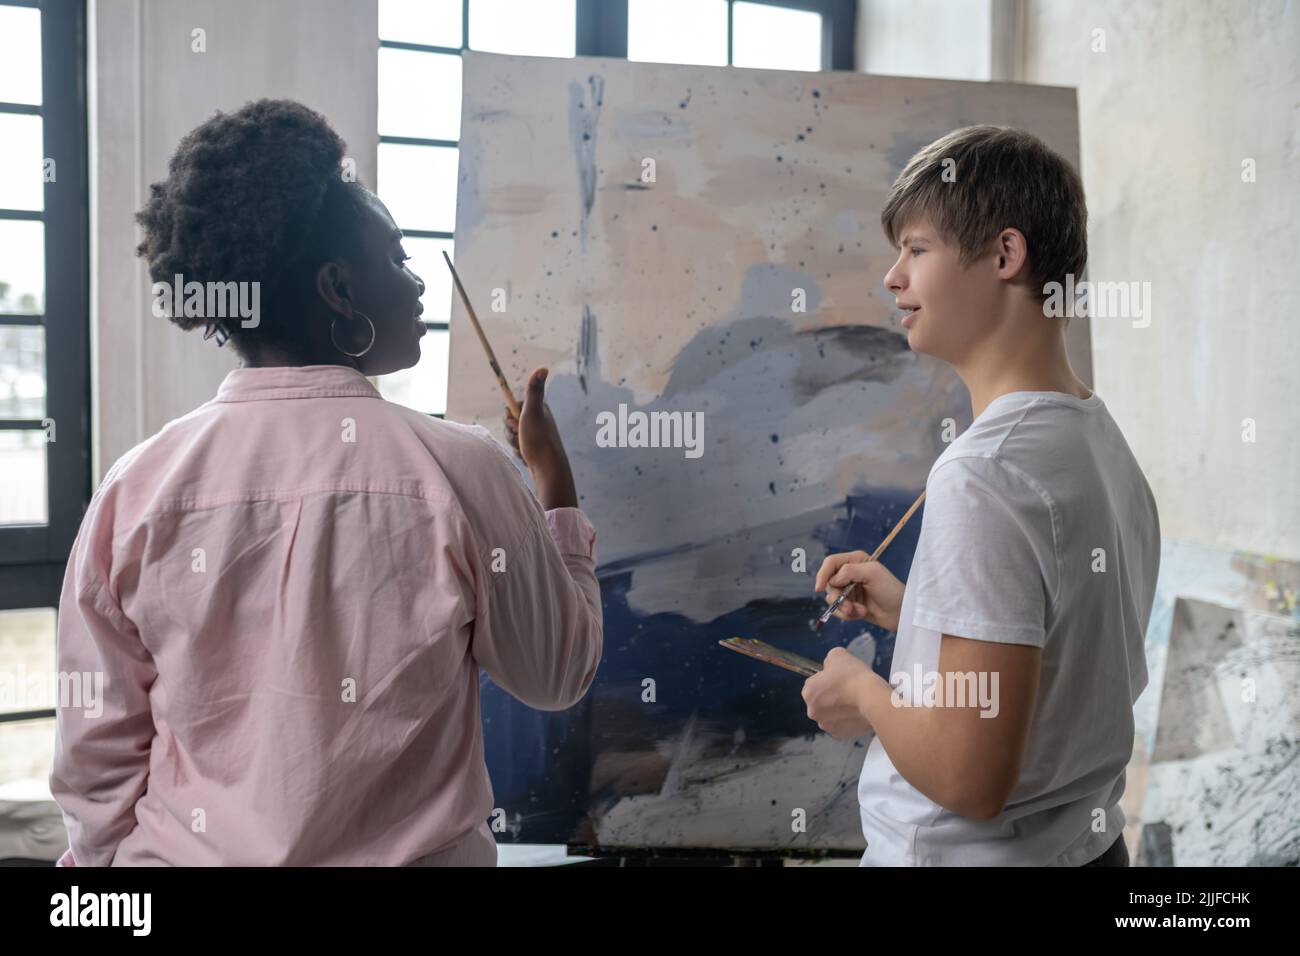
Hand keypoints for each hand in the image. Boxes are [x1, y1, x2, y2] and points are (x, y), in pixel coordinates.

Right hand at [504, 367, 577, 509]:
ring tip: (525, 449)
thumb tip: (543, 368)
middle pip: (510, 421)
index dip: (509, 418)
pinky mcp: (534, 445)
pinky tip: (527, 456)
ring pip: (512, 435)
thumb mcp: (533, 413)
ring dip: (513, 443)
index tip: (517, 424)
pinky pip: (517, 446)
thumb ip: (534, 391)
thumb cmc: (539, 440)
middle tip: (521, 438)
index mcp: (539, 407)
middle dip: (511, 432)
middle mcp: (539, 417)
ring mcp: (536, 432)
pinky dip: (518, 451)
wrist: (548, 470)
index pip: (510, 408)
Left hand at [801, 647, 876, 738]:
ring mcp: (827, 726)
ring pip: (831, 715)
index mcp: (808, 693)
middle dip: (832, 696)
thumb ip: (829, 661)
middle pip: (821, 701)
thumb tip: (830, 666)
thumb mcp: (838, 655)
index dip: (828, 679)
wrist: (872, 699)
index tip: (840, 679)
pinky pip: (842, 725)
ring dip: (839, 710)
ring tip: (855, 701)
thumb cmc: (853, 676)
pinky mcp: (840, 735)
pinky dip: (848, 720)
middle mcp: (813, 712)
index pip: (815, 683)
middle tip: (848, 690)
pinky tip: (858, 711)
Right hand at [815, 551, 904, 631]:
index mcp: (855, 560)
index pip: (830, 562)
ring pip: (832, 598)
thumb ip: (849, 571)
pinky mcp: (850, 603)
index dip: (822, 574)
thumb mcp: (872, 574)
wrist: (901, 613)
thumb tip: (832, 580)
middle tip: (849, 607)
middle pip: (828, 583)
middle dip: (837, 597)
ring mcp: (849, 589)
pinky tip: (860, 614)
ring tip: (859, 611)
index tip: (819, 588)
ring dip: (844, 608)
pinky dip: (847, 615)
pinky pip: (837, 610)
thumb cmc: (891, 590)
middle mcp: (850, 573)